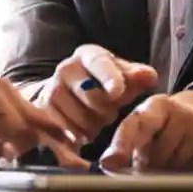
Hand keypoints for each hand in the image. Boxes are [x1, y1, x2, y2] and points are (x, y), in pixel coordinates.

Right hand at [36, 44, 158, 143]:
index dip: (109, 77)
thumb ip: (138, 77)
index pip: (99, 64)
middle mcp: (65, 68)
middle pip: (91, 96)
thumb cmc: (104, 83)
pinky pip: (64, 132)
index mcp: (88, 55)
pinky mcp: (42, 112)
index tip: (117, 92)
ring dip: (92, 125)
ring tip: (95, 119)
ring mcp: (51, 90)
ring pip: (78, 118)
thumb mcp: (122, 77)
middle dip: (106, 109)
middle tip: (109, 109)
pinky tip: (83, 132)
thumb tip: (150, 76)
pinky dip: (78, 137)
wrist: (68, 93)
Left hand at [99, 90, 192, 171]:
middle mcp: (174, 109)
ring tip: (173, 153)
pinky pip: (192, 168)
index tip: (109, 162)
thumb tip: (108, 164)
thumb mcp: (145, 127)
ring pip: (172, 164)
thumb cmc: (165, 125)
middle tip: (153, 156)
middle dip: (149, 163)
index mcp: (151, 107)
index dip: (121, 145)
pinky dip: (187, 169)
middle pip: (153, 154)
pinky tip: (189, 156)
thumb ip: (126, 144)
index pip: (133, 126)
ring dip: (168, 168)